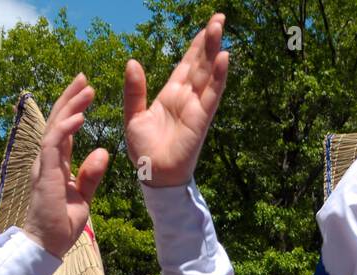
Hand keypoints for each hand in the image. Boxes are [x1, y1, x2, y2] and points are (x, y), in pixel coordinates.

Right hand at [21, 74, 110, 258]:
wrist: (48, 245)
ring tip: (86, 88)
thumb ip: (91, 174)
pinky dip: (67, 128)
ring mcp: (44, 164)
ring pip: (56, 126)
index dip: (74, 109)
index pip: (65, 129)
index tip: (87, 91)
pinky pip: (55, 144)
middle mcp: (47, 159)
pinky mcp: (44, 172)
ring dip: (71, 106)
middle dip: (71, 97)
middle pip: (58, 120)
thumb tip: (102, 151)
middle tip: (84, 77)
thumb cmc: (61, 224)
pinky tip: (80, 116)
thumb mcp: (84, 196)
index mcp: (57, 163)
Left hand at [124, 13, 229, 187]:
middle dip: (209, 40)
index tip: (206, 26)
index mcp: (171, 94)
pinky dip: (218, 77)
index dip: (196, 45)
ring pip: (207, 73)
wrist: (153, 175)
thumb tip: (132, 62)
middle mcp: (187, 98)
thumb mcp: (133, 115)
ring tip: (220, 27)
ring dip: (214, 51)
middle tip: (219, 17)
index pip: (187, 64)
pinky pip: (211, 95)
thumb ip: (134, 90)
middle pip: (201, 63)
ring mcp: (196, 107)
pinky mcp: (200, 119)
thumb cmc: (144, 150)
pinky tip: (223, 58)